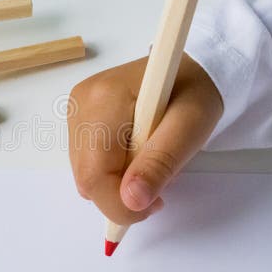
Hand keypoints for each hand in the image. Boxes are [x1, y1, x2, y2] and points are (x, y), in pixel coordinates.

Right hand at [68, 53, 222, 224]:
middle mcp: (80, 103)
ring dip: (118, 183)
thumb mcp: (190, 130)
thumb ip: (159, 164)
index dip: (119, 203)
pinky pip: (87, 163)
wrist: (192, 67)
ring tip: (150, 162)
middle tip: (159, 183)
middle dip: (121, 193)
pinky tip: (136, 155)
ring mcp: (76, 110)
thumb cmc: (196, 94)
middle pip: (86, 177)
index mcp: (104, 100)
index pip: (94, 174)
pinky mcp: (78, 117)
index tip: (154, 204)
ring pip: (85, 174)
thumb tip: (131, 201)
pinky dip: (112, 170)